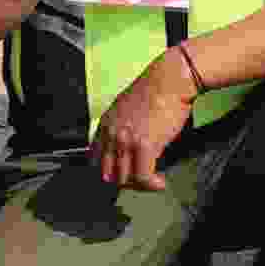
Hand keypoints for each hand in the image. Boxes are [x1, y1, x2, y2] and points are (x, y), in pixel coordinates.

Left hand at [93, 50, 197, 190]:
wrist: (170, 79)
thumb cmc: (157, 90)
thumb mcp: (128, 108)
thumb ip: (123, 127)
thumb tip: (131, 147)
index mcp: (105, 124)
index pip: (94, 160)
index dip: (108, 172)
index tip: (124, 175)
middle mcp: (111, 134)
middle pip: (106, 174)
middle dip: (124, 183)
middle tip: (140, 182)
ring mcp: (125, 141)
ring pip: (124, 180)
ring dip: (139, 186)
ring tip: (153, 182)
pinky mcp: (144, 145)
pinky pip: (142, 177)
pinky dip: (152, 185)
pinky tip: (161, 183)